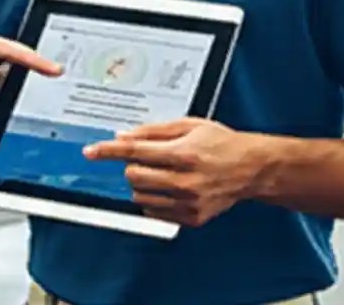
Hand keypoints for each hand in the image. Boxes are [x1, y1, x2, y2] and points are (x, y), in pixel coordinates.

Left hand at [84, 118, 267, 227]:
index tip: (91, 152)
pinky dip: (154, 200)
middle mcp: (185, 180)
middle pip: (133, 176)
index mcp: (184, 153)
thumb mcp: (190, 125)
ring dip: (142, 184)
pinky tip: (171, 188)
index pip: (135, 151)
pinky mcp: (192, 218)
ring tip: (162, 173)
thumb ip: (154, 131)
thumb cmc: (222, 144)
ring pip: (140, 196)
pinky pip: (154, 212)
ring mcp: (188, 202)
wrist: (252, 168)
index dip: (109, 150)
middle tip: (145, 160)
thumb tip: (124, 135)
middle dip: (132, 166)